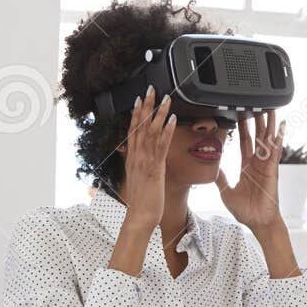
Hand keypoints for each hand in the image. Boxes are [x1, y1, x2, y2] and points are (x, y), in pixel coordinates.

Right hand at [120, 88, 175, 228]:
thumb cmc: (141, 201)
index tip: (139, 99)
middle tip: (151, 89)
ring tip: (165, 98)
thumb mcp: (138, 178)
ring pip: (151, 131)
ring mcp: (145, 161)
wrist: (140, 216)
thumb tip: (142, 156)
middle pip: (140, 125)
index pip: (133, 130)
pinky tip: (173, 119)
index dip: (136, 113)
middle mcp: (137, 156)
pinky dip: (167, 131)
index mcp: (132, 158)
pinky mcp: (155, 168)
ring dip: (159, 113)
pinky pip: (162, 145)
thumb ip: (140, 165)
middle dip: (146, 106)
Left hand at [216, 111, 284, 232]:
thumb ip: (220, 178)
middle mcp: (258, 163)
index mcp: (247, 166)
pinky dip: (279, 137)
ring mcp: (266, 165)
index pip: (243, 141)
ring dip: (268, 123)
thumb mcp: (226, 191)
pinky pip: (276, 150)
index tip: (239, 114)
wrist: (258, 222)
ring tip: (269, 107)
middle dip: (256, 120)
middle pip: (257, 135)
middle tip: (254, 103)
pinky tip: (281, 124)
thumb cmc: (246, 210)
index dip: (241, 128)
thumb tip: (212, 167)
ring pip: (267, 139)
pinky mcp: (273, 169)